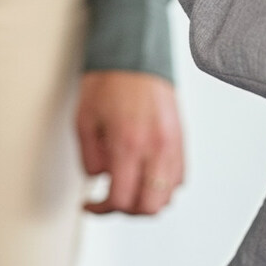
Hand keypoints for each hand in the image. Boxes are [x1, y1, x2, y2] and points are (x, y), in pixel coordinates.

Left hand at [78, 70, 185, 214]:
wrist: (135, 54)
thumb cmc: (108, 82)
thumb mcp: (84, 121)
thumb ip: (90, 157)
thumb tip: (98, 179)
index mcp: (128, 144)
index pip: (121, 199)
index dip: (101, 210)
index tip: (89, 204)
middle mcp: (155, 148)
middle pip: (150, 207)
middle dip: (127, 211)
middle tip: (110, 201)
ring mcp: (172, 144)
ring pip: (168, 195)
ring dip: (147, 199)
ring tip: (129, 188)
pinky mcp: (181, 139)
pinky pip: (179, 177)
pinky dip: (163, 185)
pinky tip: (145, 175)